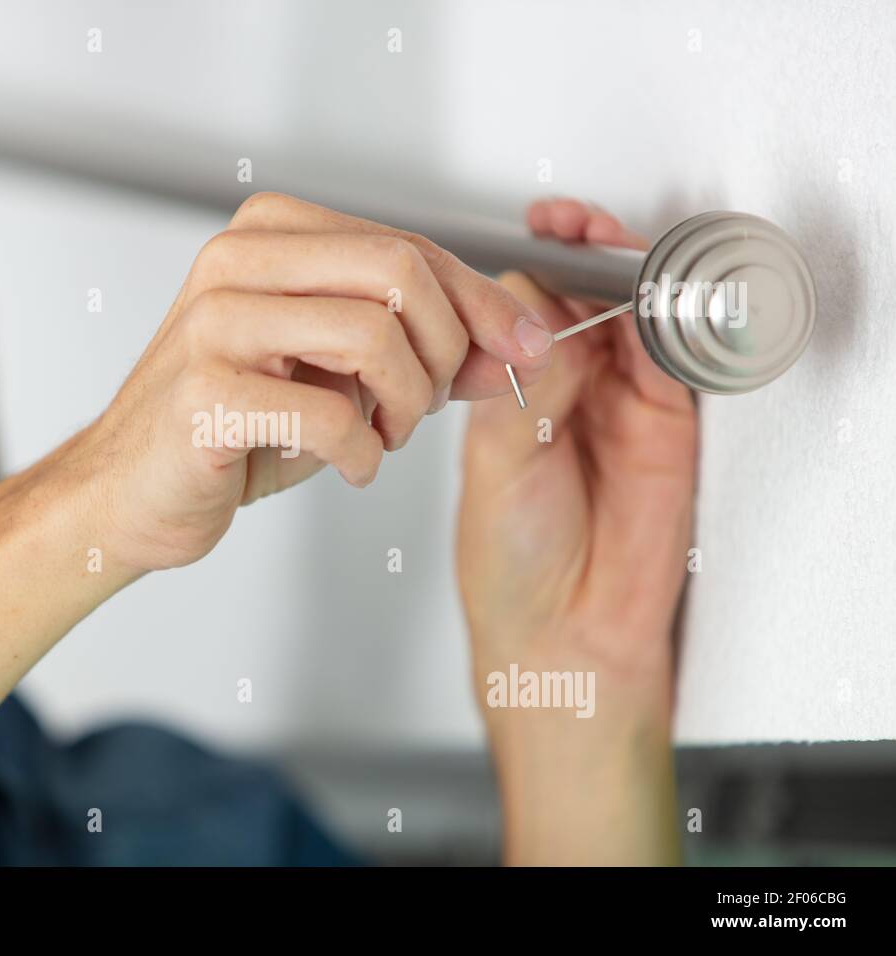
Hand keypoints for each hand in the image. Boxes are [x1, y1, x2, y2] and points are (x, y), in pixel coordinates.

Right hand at [75, 192, 559, 572]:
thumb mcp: (340, 378)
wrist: (130, 490)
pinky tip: (350, 465)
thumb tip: (515, 350)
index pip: (406, 246)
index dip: (481, 300)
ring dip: (408, 404)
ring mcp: (214, 324)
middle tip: (430, 404)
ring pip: (374, 336)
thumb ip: (424, 354)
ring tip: (386, 436)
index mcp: (268, 235)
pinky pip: (331, 414)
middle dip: (447, 349)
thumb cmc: (232, 428)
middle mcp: (235, 263)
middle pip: (399, 271)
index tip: (521, 346)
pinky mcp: (205, 393)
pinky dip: (364, 453)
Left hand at [456, 198, 697, 863]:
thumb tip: (536, 329)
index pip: (512, 309)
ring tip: (606, 248)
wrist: (566, 633)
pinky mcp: (665, 422)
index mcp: (502, 392)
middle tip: (569, 229)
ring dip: (621, 271)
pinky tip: (650, 298)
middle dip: (573, 252)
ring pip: (626, 313)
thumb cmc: (510, 564)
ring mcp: (614, 400)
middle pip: (573, 296)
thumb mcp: (494, 465)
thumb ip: (521, 394)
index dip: (517, 269)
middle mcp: (558, 388)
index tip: (520, 238)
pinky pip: (671, 353)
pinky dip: (666, 318)